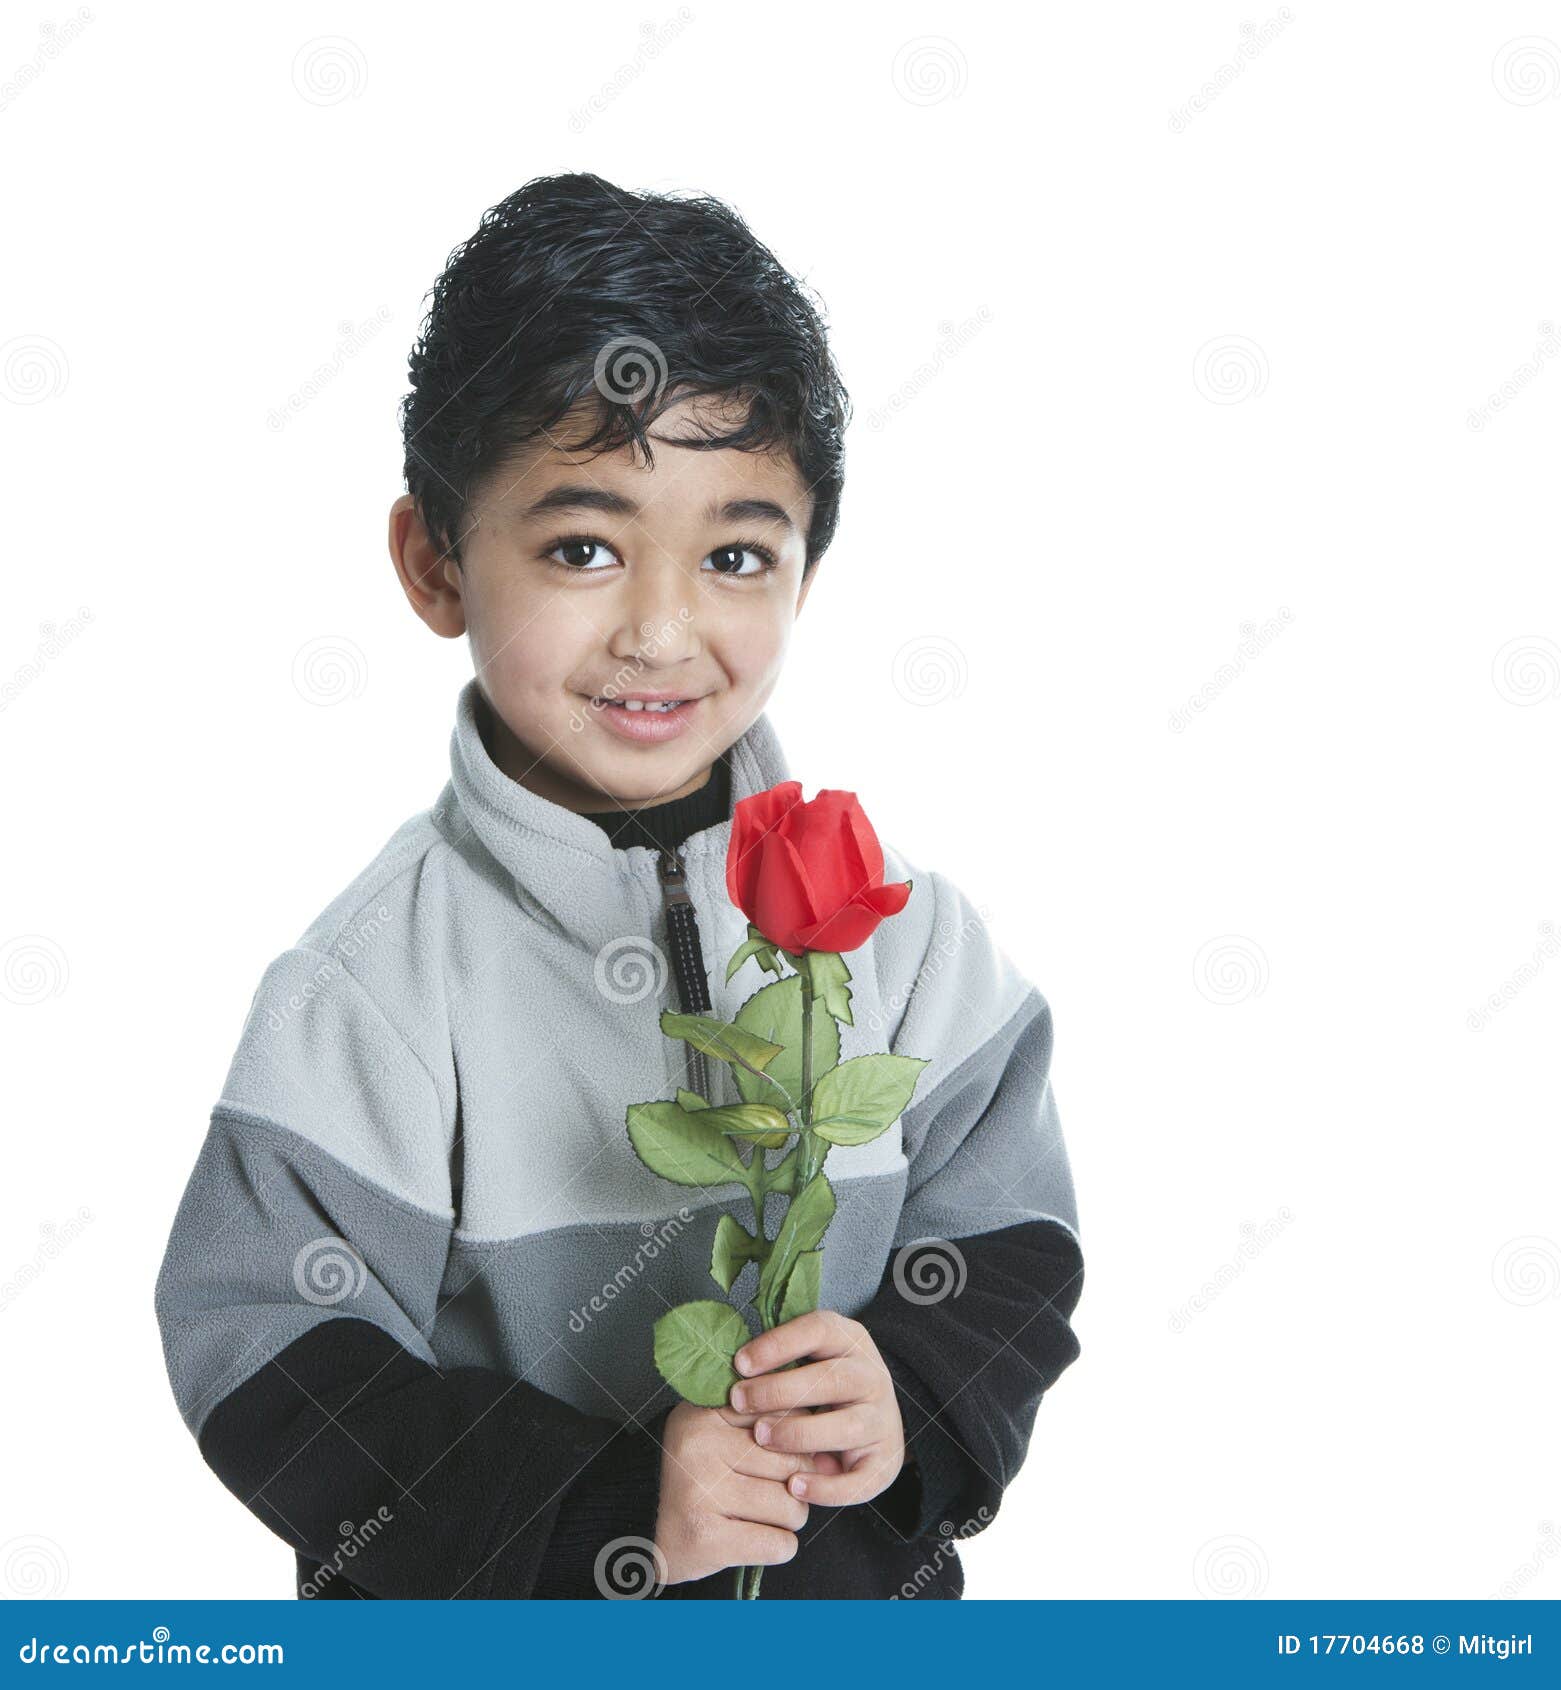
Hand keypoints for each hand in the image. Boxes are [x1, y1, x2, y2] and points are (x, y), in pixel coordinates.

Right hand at [651, 1398, 838, 1586]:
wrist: (637, 1525)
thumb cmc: (692, 1477)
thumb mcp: (718, 1434)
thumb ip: (770, 1429)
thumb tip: (834, 1456)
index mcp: (706, 1413)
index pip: (784, 1418)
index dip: (793, 1445)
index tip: (779, 1458)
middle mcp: (701, 1447)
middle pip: (794, 1464)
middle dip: (794, 1486)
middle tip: (766, 1493)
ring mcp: (702, 1492)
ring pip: (792, 1506)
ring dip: (786, 1519)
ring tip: (759, 1517)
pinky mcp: (706, 1538)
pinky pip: (778, 1544)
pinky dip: (776, 1547)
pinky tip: (752, 1539)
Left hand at [728, 1310, 904, 1508]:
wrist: (873, 1425)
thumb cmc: (820, 1390)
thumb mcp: (806, 1363)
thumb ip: (776, 1362)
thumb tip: (723, 1367)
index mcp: (850, 1342)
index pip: (819, 1330)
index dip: (778, 1344)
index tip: (739, 1363)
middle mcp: (872, 1377)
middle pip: (832, 1378)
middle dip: (780, 1391)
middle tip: (739, 1401)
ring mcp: (882, 1419)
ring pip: (847, 1425)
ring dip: (799, 1433)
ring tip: (760, 1437)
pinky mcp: (885, 1462)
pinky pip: (859, 1479)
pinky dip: (826, 1487)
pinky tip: (793, 1486)